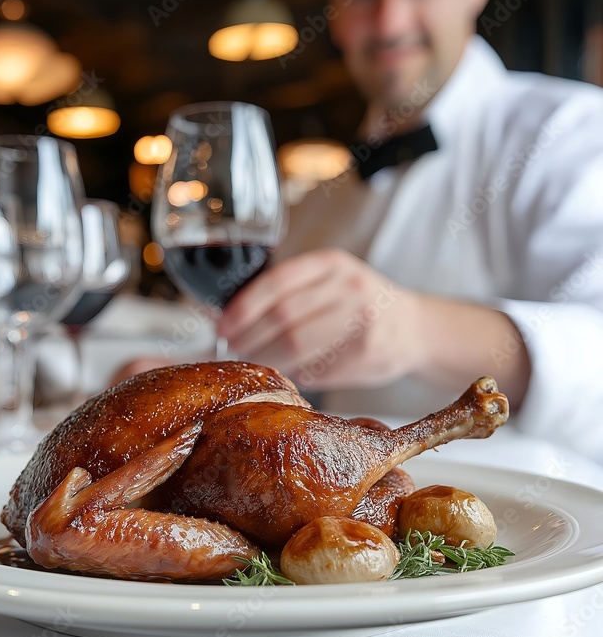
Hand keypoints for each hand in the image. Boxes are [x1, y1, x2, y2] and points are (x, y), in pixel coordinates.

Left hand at [218, 249, 424, 389]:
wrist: (414, 328)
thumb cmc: (357, 304)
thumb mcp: (328, 281)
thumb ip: (288, 292)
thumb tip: (229, 317)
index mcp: (331, 264)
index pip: (277, 282)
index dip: (244, 307)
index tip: (222, 324)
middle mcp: (350, 287)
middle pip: (283, 317)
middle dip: (249, 336)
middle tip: (232, 347)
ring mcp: (363, 320)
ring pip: (297, 345)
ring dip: (266, 357)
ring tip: (253, 360)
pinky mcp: (369, 353)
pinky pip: (317, 368)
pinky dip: (295, 372)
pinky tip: (289, 370)